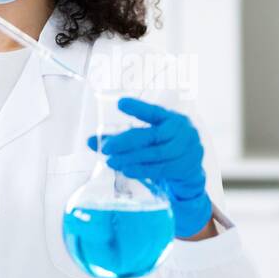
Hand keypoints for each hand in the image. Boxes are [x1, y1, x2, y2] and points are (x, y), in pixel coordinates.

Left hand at [87, 98, 212, 238]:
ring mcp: (188, 148)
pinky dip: (143, 170)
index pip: (154, 112)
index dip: (138, 108)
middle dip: (126, 141)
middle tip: (106, 149)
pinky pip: (161, 169)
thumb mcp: (147, 141)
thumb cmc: (163, 151)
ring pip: (156, 154)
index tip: (120, 104)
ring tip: (113, 162)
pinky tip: (127, 170)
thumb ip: (121, 140)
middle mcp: (182, 130)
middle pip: (152, 135)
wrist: (189, 174)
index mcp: (171, 118)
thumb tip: (90, 141)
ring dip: (132, 158)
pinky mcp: (187, 166)